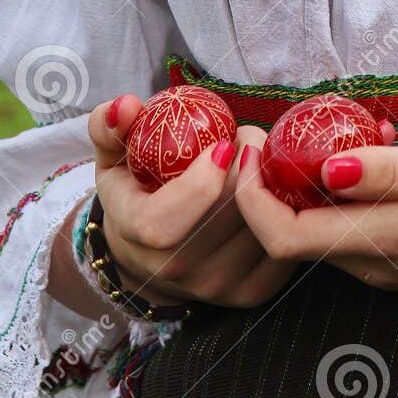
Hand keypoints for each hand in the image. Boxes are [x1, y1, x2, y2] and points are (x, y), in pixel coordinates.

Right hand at [88, 94, 300, 310]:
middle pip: (224, 217)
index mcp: (137, 233)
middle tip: (248, 136)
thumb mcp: (113, 157)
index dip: (198, 185)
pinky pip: (284, 248)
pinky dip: (287, 211)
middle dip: (247, 165)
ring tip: (258, 160)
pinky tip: (276, 188)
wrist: (150, 252)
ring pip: (260, 229)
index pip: (164, 224)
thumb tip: (125, 105)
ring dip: (271, 184)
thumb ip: (110, 127)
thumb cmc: (135, 191)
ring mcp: (215, 285)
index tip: (222, 145)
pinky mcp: (251, 292)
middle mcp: (175, 268)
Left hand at [235, 130, 397, 303]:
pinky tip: (369, 152)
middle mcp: (374, 266)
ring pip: (322, 230)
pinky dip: (341, 192)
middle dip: (269, 184)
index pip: (284, 237)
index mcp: (380, 243)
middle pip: (294, 235)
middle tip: (270, 129)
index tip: (250, 145)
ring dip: (306, 185)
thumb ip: (387, 174)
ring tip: (319, 129)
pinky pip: (353, 229)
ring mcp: (390, 268)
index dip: (251, 196)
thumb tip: (324, 171)